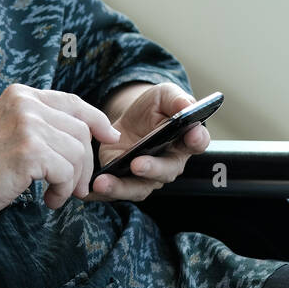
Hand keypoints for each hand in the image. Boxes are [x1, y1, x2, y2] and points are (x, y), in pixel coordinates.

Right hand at [0, 84, 124, 218]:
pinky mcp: (30, 151)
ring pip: (77, 153)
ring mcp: (28, 126)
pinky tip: (48, 200)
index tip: (110, 136)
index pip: (73, 102)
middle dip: (85, 162)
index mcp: (22, 95)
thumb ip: (39, 124)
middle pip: (80, 131)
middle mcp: (26, 104)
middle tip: (77, 187)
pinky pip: (66, 172)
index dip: (97, 120)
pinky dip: (62, 190)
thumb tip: (83, 135)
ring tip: (57, 195)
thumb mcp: (7, 129)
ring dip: (73, 181)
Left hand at [86, 83, 210, 202]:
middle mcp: (170, 163)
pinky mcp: (125, 181)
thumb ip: (176, 99)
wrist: (128, 120)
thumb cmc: (153, 109)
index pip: (198, 141)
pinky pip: (116, 191)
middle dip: (152, 169)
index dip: (197, 139)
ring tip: (104, 182)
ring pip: (140, 187)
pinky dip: (103, 191)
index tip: (192, 135)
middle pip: (167, 171)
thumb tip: (185, 105)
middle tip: (137, 164)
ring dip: (122, 187)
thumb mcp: (164, 96)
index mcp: (185, 140)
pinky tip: (90, 185)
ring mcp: (148, 176)